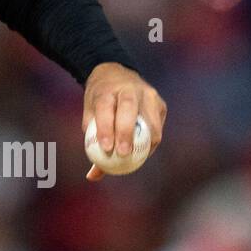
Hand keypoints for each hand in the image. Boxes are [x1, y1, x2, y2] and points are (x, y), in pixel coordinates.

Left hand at [82, 62, 165, 181]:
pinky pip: (158, 126)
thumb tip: (93, 176)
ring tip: (136, 157)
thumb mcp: (90, 114)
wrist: (116, 74)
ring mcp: (147, 94)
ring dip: (144, 142)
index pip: (105, 107)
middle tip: (122, 154)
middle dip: (126, 133)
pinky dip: (152, 141)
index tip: (105, 148)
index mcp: (106, 89)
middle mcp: (128, 88)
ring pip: (150, 120)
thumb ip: (92, 142)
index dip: (105, 128)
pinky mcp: (160, 103)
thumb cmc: (100, 101)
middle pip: (128, 109)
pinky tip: (144, 151)